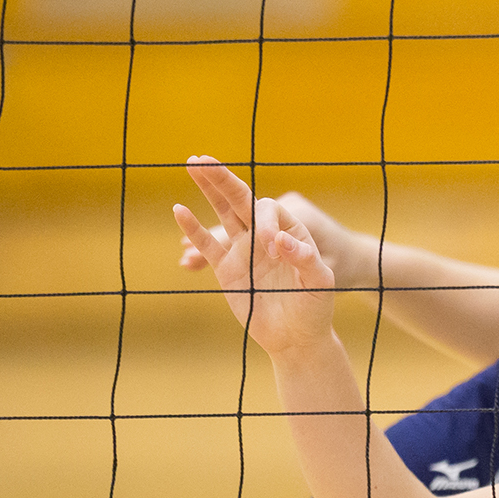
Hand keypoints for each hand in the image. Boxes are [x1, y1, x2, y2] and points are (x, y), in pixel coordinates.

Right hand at [173, 156, 335, 356]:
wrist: (296, 338)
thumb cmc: (315, 309)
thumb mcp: (320, 284)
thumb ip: (305, 260)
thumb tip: (281, 241)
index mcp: (292, 232)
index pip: (269, 211)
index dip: (266, 224)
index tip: (273, 250)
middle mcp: (265, 235)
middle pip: (241, 199)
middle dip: (222, 179)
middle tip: (201, 159)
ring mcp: (244, 250)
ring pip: (224, 213)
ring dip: (208, 190)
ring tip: (191, 165)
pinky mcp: (227, 269)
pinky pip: (208, 244)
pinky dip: (193, 229)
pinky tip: (179, 210)